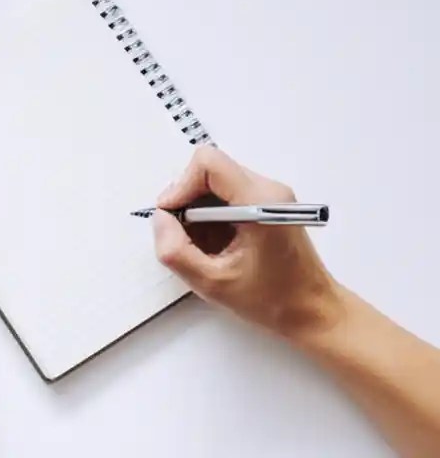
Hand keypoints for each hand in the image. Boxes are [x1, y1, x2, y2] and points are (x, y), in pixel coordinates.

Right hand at [151, 145, 341, 341]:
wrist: (313, 310)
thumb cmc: (271, 300)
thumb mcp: (212, 283)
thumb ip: (175, 251)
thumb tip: (159, 219)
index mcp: (260, 203)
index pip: (208, 164)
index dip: (180, 186)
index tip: (171, 216)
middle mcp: (268, 189)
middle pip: (209, 171)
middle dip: (187, 201)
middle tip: (183, 237)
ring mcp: (270, 195)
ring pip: (214, 183)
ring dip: (197, 210)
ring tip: (203, 246)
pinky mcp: (267, 204)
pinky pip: (226, 195)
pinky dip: (210, 216)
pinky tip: (217, 245)